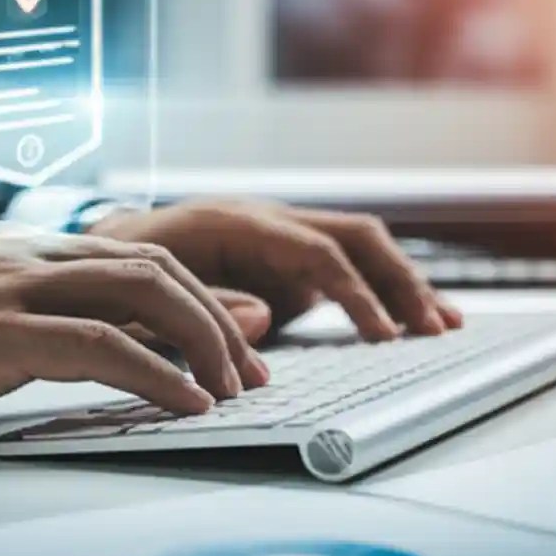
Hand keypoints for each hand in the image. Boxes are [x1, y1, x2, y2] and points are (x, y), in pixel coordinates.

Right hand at [0, 223, 268, 437]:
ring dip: (204, 340)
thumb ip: (48, 316)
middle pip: (157, 267)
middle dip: (219, 318)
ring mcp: (11, 287)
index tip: (240, 340)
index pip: (141, 256)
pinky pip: (99, 346)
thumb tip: (119, 339)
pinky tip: (187, 403)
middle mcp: (29, 254)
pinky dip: (156, 373)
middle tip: (255, 369)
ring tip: (235, 388)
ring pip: (141, 293)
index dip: (202, 297)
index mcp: (28, 247)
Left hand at [89, 201, 461, 341]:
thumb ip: (207, 303)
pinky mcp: (290, 264)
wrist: (110, 250)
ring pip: (363, 250)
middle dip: (400, 281)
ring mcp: (286, 239)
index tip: (384, 334)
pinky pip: (348, 272)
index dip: (355, 293)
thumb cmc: (126, 271)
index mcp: (240, 222)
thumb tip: (268, 316)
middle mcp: (273, 221)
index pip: (317, 251)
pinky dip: (382, 296)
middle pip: (357, 237)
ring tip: (445, 325)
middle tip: (434, 327)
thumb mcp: (151, 290)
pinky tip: (413, 321)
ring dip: (404, 285)